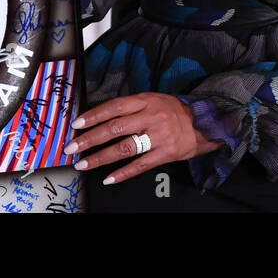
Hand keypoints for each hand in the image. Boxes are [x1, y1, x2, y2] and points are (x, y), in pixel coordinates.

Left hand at [64, 93, 222, 184]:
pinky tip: (108, 178)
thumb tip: (102, 118)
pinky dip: (122, 173)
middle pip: (114, 128)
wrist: (205, 123)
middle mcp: (151, 117)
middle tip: (71, 148)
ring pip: (124, 148)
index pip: (115, 107)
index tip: (76, 124)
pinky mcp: (165, 153)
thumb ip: (132, 107)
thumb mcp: (155, 100)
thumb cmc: (175, 112)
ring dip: (100, 157)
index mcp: (146, 101)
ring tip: (83, 164)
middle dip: (89, 139)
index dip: (94, 115)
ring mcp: (158, 136)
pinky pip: (140, 165)